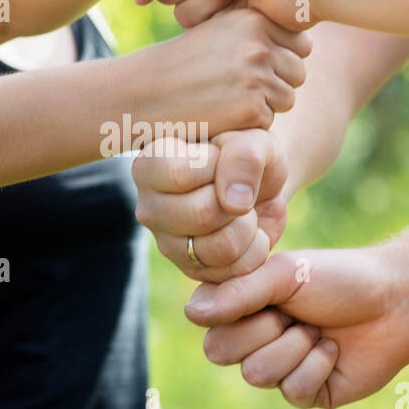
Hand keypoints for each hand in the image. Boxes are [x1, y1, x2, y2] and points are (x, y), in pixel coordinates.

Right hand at [131, 6, 311, 140]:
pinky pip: (269, 122)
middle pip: (298, 71)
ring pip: (287, 98)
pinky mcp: (253, 108)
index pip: (299, 43)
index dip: (276, 58)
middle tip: (233, 86)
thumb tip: (307, 42)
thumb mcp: (219, 32)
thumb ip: (257, 31)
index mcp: (253, 18)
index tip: (245, 65)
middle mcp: (260, 43)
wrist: (142, 93)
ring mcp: (258, 76)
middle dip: (274, 82)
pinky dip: (247, 124)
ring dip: (263, 105)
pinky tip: (219, 114)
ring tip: (225, 99)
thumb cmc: (180, 64)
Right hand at [133, 128, 288, 282]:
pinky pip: (232, 271)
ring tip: (245, 210)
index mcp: (149, 165)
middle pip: (201, 214)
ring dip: (248, 227)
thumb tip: (234, 203)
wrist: (259, 182)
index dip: (217, 167)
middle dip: (238, 201)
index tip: (224, 157)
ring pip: (219, 247)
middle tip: (239, 189)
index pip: (180, 175)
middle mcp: (149, 208)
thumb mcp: (251, 137)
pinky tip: (249, 231)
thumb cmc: (246, 153)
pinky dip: (254, 250)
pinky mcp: (192, 270)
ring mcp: (167, 244)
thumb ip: (243, 157)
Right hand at [184, 247, 408, 408]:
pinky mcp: (307, 394)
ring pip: (256, 374)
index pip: (205, 320)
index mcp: (242, 306)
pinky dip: (316, 366)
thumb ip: (239, 293)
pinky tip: (332, 350)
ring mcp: (279, 368)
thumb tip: (190, 313)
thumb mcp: (286, 275)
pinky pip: (292, 391)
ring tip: (317, 331)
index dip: (234, 309)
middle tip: (294, 314)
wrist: (396, 300)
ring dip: (293, 347)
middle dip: (263, 330)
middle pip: (220, 352)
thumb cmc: (340, 278)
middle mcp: (254, 338)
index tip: (269, 292)